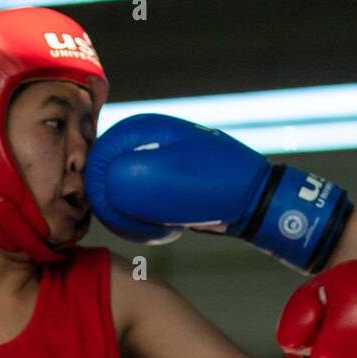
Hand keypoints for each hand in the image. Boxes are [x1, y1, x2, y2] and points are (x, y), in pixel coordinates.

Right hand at [85, 113, 352, 272]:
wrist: (258, 201)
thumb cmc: (217, 186)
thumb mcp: (166, 178)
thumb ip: (125, 176)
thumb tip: (99, 183)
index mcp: (147, 127)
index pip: (102, 151)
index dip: (98, 183)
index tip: (109, 209)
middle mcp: (153, 139)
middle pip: (112, 171)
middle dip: (117, 201)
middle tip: (134, 225)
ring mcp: (164, 160)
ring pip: (127, 188)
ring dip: (133, 211)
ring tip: (154, 229)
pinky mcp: (174, 180)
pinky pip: (146, 198)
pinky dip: (148, 215)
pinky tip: (165, 230)